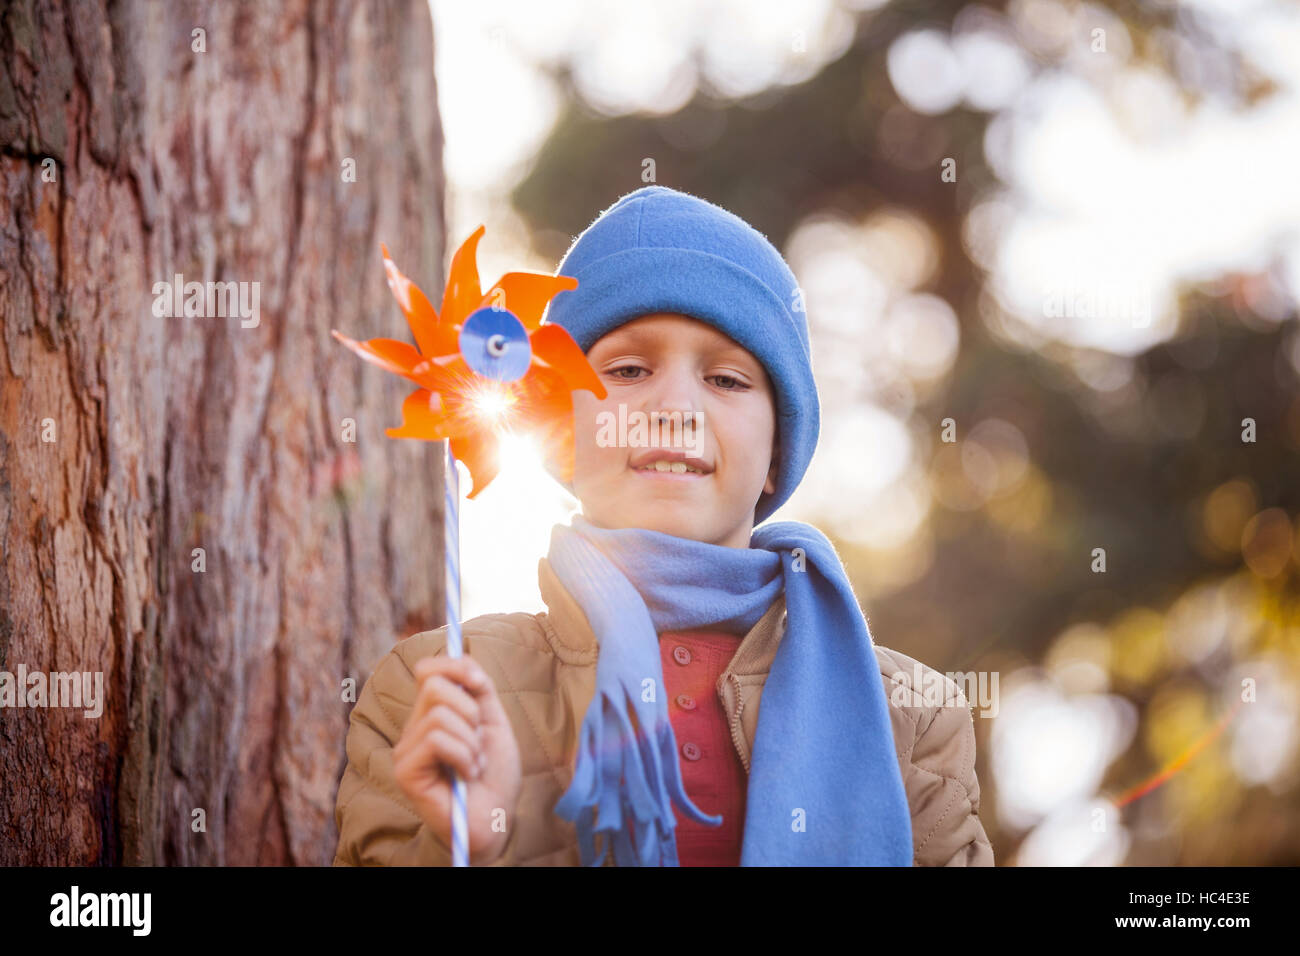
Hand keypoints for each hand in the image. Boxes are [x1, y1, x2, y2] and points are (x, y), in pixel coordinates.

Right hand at [393, 654, 521, 864]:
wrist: (496, 817)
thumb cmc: (494, 774)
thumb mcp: (493, 721)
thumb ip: (478, 688)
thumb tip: (462, 661)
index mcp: (432, 714)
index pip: (427, 670)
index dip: (454, 666)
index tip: (480, 684)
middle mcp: (413, 729)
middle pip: (434, 686)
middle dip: (471, 711)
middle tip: (478, 741)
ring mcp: (405, 750)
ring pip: (439, 715)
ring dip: (470, 741)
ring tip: (474, 764)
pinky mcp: (405, 771)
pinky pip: (436, 740)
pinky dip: (463, 756)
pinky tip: (466, 776)